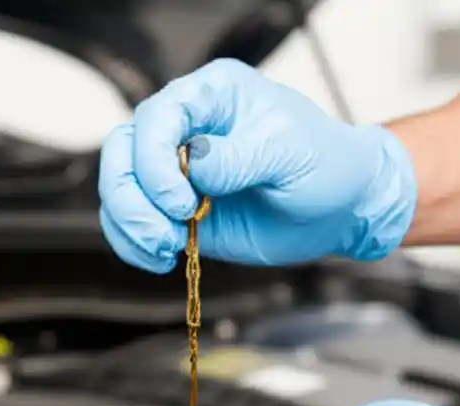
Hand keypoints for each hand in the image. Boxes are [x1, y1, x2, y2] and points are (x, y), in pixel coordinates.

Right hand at [98, 59, 417, 272]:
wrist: (342, 208)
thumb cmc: (327, 165)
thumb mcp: (292, 153)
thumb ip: (241, 157)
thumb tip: (195, 164)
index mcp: (212, 95)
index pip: (157, 116)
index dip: (155, 159)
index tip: (184, 198)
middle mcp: (185, 128)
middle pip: (121, 150)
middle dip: (133, 196)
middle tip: (168, 230)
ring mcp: (174, 170)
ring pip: (117, 188)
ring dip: (130, 224)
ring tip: (166, 246)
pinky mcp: (173, 210)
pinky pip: (128, 222)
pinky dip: (132, 244)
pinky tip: (161, 256)